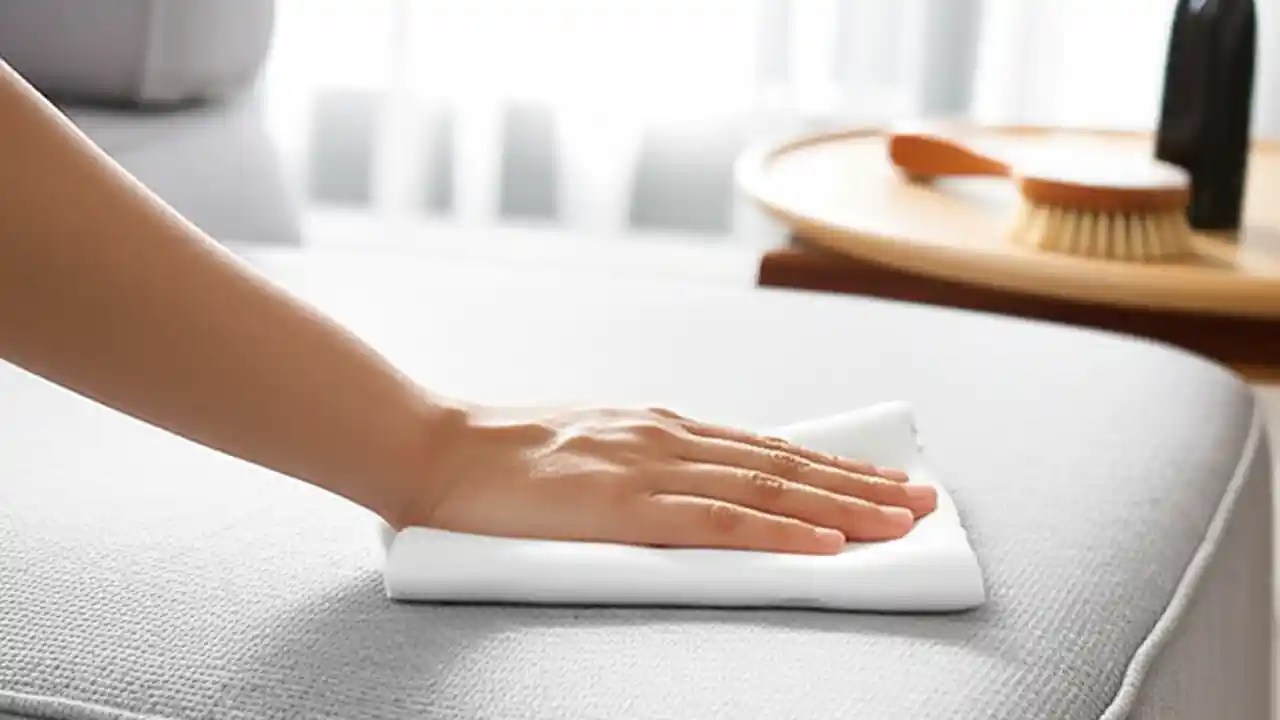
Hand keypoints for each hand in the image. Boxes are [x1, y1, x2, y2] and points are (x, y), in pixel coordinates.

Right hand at [388, 404, 936, 554]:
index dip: (830, 467)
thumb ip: (645, 468)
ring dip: (841, 505)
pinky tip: (824, 544)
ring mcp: (650, 467)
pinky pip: (719, 520)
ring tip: (900, 521)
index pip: (765, 448)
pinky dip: (779, 531)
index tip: (881, 479)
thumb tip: (695, 494)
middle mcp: (668, 437)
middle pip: (783, 462)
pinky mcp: (625, 505)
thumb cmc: (505, 460)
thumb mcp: (590, 451)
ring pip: (767, 486)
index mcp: (659, 428)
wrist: (437, 450)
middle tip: (922, 500)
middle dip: (858, 484)